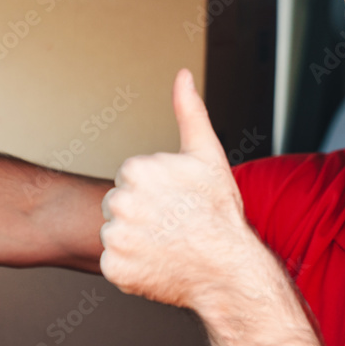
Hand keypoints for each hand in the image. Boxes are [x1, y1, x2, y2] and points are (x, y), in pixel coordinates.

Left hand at [99, 69, 255, 307]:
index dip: (156, 191)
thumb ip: (188, 112)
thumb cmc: (220, 213)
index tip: (176, 202)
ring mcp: (117, 237)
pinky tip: (157, 263)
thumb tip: (182, 77)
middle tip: (173, 224)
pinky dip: (133, 266)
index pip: (131, 179)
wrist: (229, 268)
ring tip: (166, 245)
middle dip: (142, 213)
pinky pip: (115, 263)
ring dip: (136, 241)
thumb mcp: (207, 155)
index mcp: (137, 170)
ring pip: (116, 233)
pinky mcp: (115, 268)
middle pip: (119, 204)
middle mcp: (121, 202)